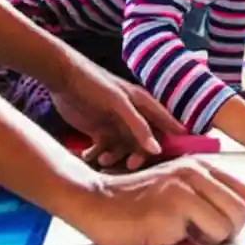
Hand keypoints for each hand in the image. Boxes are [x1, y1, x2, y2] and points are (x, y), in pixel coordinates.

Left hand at [50, 59, 185, 171]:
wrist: (63, 78)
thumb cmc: (95, 85)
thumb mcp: (119, 104)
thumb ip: (139, 127)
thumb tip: (157, 150)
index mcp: (144, 105)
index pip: (166, 124)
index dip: (175, 140)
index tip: (180, 159)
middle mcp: (133, 117)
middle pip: (145, 143)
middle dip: (139, 155)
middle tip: (130, 165)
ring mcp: (117, 125)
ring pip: (124, 150)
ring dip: (115, 158)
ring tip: (101, 159)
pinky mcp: (100, 132)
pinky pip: (104, 151)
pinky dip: (98, 156)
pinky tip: (88, 155)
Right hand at [65, 158, 244, 244]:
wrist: (95, 201)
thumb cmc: (134, 203)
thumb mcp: (176, 189)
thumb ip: (204, 198)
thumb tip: (236, 225)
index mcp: (200, 166)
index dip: (237, 215)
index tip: (218, 225)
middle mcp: (195, 172)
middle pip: (243, 209)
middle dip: (230, 231)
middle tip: (204, 237)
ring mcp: (185, 188)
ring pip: (228, 224)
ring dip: (210, 240)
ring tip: (184, 235)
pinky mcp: (172, 208)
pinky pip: (203, 236)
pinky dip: (190, 244)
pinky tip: (166, 234)